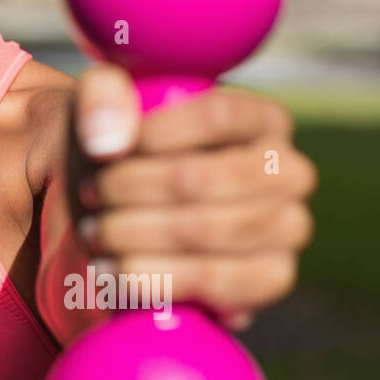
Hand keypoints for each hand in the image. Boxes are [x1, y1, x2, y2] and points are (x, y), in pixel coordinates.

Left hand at [65, 63, 317, 331]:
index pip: (217, 116)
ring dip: (132, 233)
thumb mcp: (100, 109)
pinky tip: (114, 273)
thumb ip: (99, 98)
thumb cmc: (119, 154)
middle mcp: (289, 171)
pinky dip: (155, 279)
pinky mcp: (272, 278)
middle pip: (202, 178)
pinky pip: (218, 281)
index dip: (155, 135)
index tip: (103, 153)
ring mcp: (287, 227)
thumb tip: (109, 141)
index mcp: (261, 118)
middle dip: (129, 189)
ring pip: (203, 230)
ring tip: (94, 233)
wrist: (120, 219)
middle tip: (90, 195)